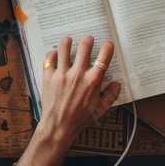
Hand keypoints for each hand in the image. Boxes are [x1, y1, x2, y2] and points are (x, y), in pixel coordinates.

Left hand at [37, 36, 120, 152]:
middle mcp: (77, 75)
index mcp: (92, 82)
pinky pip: (49, 58)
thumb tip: (117, 82)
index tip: (107, 44)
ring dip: (68, 41)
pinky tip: (56, 53)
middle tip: (88, 40)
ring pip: (63, 47)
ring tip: (69, 40)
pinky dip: (52, 53)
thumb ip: (111, 94)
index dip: (107, 48)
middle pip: (84, 47)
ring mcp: (61, 74)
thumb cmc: (80, 118)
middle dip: (88, 40)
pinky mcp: (48, 76)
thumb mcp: (101, 109)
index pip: (103, 58)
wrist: (59, 125)